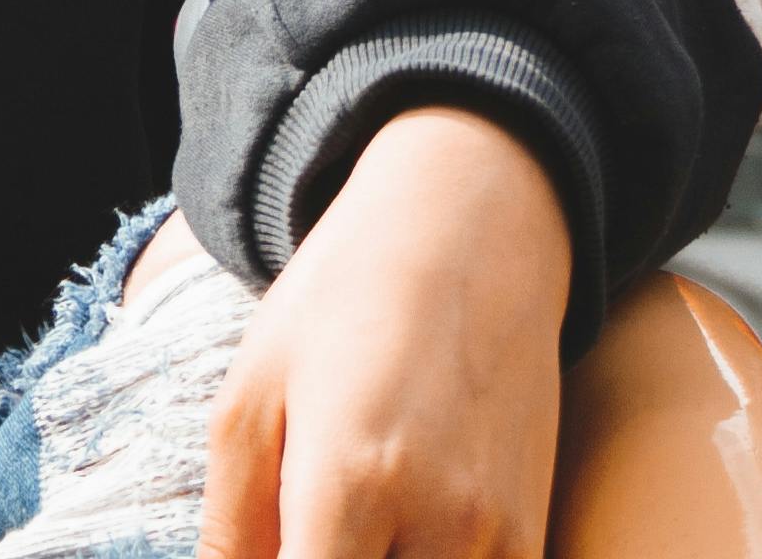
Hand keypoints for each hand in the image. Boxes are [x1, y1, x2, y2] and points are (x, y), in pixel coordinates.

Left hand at [172, 105, 571, 558]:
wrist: (469, 234)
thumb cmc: (340, 303)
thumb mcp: (252, 392)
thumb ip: (232, 522)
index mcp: (348, 481)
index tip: (277, 546)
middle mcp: (436, 524)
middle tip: (306, 520)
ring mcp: (495, 539)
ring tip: (350, 520)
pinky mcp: (529, 541)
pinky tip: (396, 524)